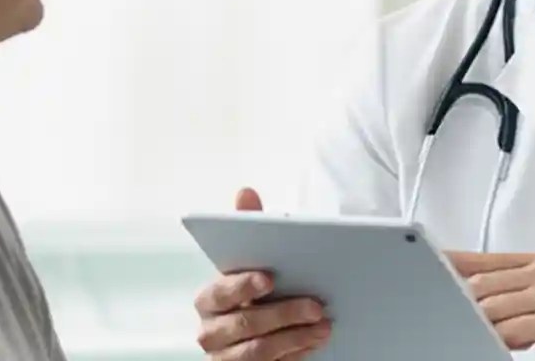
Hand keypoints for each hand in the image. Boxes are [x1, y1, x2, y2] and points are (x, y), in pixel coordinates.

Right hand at [194, 188, 331, 359]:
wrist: (263, 332)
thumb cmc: (257, 290)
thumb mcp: (255, 258)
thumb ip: (249, 226)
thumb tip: (246, 191)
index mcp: (210, 298)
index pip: (221, 291)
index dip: (244, 285)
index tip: (270, 279)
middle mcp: (211, 330)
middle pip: (244, 323)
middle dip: (283, 313)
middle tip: (317, 306)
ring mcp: (226, 357)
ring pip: (258, 351)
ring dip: (295, 336)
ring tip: (324, 325)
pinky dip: (296, 353)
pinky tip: (316, 341)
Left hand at [448, 252, 534, 360]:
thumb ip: (517, 289)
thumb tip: (478, 292)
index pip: (484, 258)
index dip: (453, 263)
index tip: (428, 265)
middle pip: (481, 283)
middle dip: (465, 303)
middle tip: (454, 315)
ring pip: (490, 307)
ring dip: (483, 325)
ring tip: (493, 334)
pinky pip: (506, 329)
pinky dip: (498, 341)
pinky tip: (506, 345)